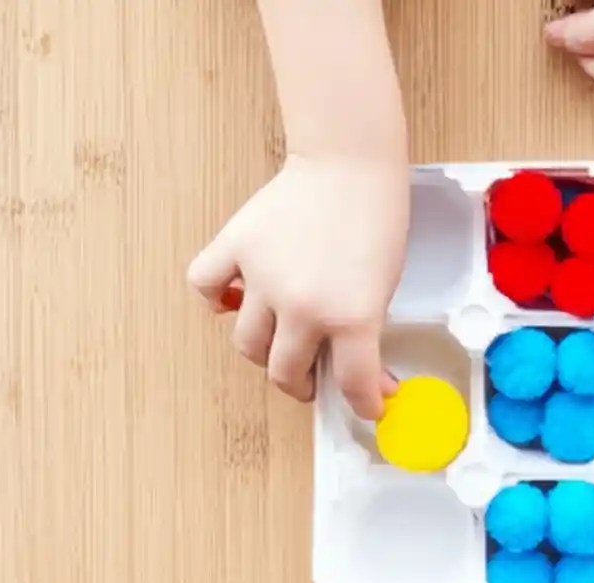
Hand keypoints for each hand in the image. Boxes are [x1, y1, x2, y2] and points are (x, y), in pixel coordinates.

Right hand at [187, 155, 408, 419]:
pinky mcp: (236, 248)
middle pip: (286, 373)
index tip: (369, 406)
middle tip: (312, 380)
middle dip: (303, 385)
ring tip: (280, 344)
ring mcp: (263, 279)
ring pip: (247, 343)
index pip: (354, 384)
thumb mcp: (386, 284)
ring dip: (264, 352)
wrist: (350, 164)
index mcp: (351, 316)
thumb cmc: (375, 217)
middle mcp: (302, 305)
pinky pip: (207, 288)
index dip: (364, 403)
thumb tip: (363, 368)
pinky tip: (234, 300)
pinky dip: (215, 300)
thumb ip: (365, 327)